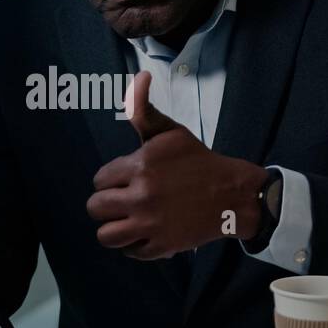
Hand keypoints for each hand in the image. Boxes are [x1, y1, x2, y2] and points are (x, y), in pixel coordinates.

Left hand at [86, 71, 268, 259]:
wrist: (232, 194)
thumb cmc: (198, 161)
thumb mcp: (171, 132)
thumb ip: (144, 109)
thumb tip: (140, 76)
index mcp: (140, 166)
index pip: (99, 180)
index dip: (110, 180)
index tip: (127, 180)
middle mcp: (141, 196)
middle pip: (95, 208)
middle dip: (107, 204)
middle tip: (124, 201)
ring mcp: (151, 224)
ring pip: (106, 235)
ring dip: (114, 228)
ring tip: (127, 220)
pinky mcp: (162, 246)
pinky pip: (130, 251)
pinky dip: (134, 245)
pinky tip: (146, 232)